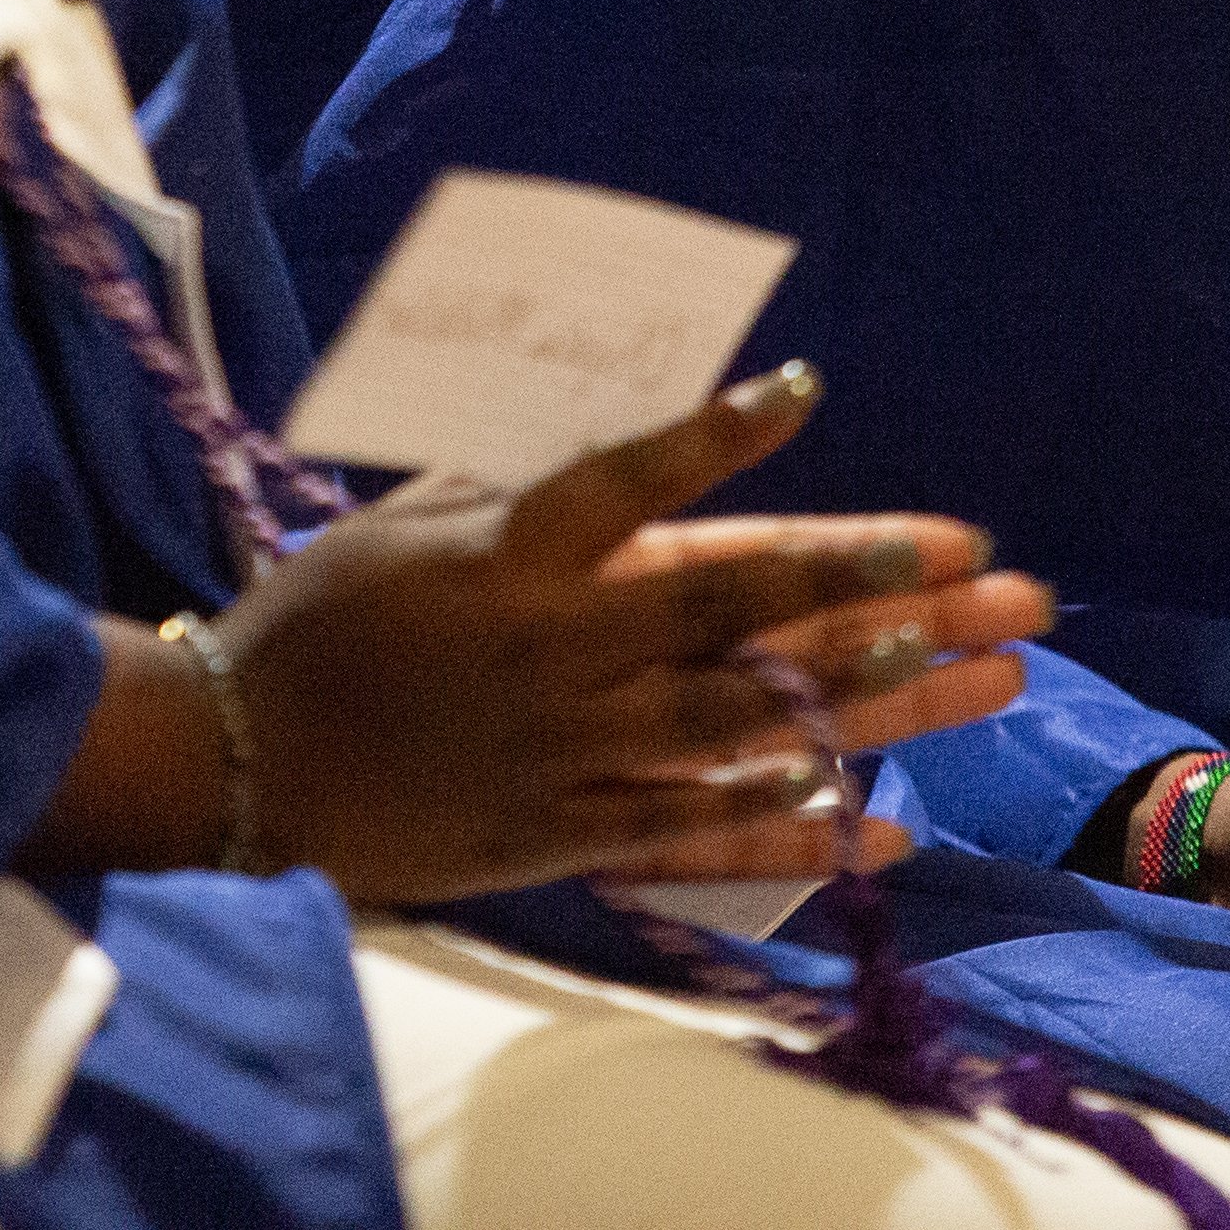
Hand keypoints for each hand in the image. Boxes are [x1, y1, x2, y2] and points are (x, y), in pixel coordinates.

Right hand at [214, 364, 1052, 904]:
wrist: (243, 762)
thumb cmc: (325, 617)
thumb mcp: (414, 521)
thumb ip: (528, 490)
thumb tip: (639, 443)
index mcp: (512, 551)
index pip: (631, 480)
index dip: (716, 436)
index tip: (802, 392)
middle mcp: (555, 646)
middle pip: (734, 608)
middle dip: (870, 582)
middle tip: (986, 569)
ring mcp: (568, 747)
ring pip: (745, 723)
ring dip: (868, 696)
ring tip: (970, 669)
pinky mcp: (564, 834)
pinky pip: (695, 837)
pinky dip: (788, 829)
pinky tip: (881, 813)